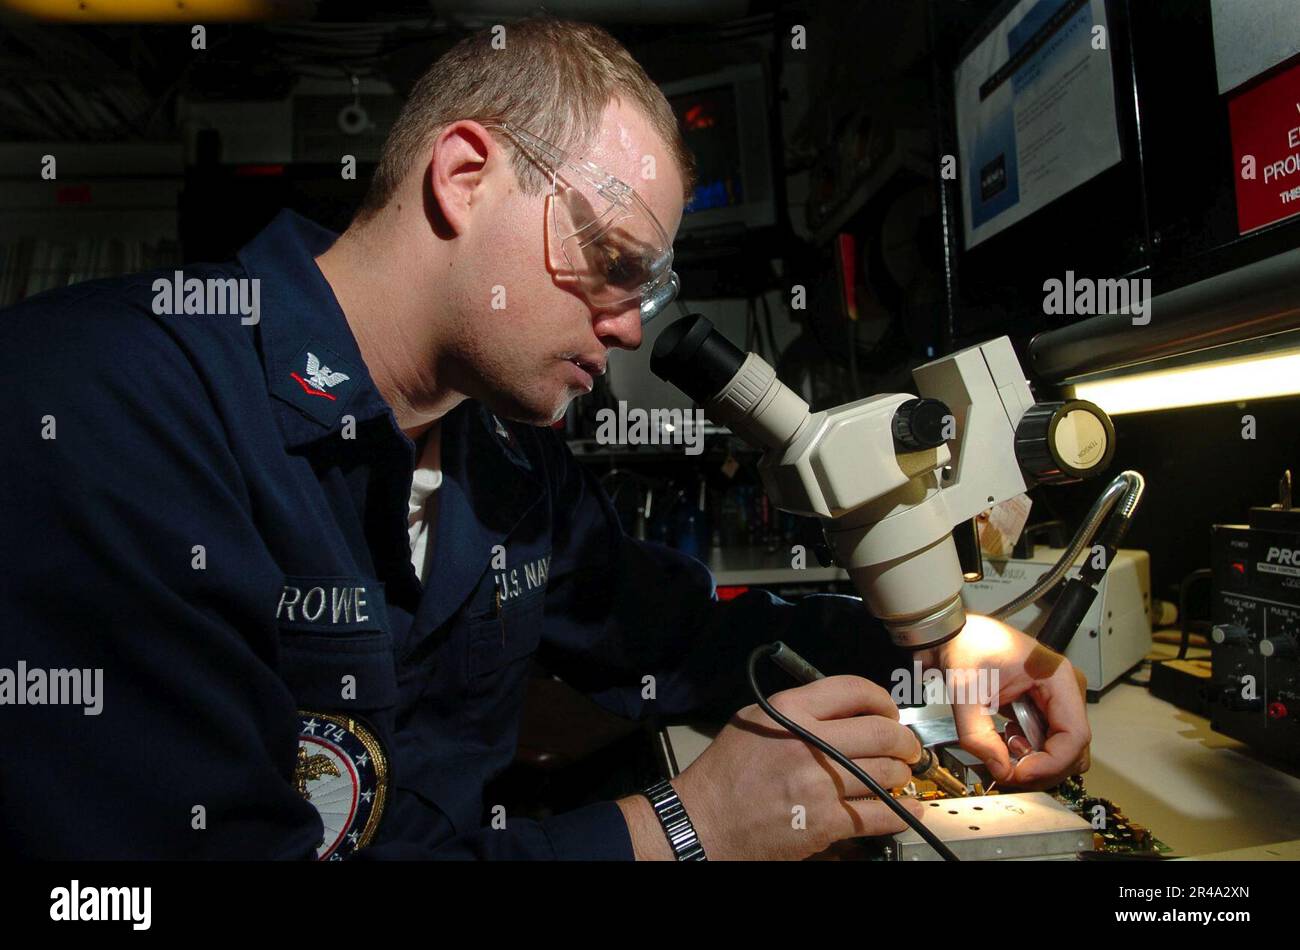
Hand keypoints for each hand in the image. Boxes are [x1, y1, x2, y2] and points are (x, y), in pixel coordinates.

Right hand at [654, 675, 925, 859]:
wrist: (705, 820)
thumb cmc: (726, 771)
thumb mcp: (754, 718)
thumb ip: (799, 707)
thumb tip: (847, 708)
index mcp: (791, 711)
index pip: (854, 690)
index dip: (883, 700)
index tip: (889, 712)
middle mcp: (810, 743)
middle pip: (881, 732)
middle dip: (905, 740)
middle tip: (908, 747)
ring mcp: (820, 785)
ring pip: (886, 773)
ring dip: (902, 775)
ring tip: (900, 776)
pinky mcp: (824, 823)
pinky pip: (879, 816)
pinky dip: (901, 813)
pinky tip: (907, 809)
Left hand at [920, 614, 1090, 788]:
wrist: (953, 635)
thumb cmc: (966, 646)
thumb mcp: (966, 691)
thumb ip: (978, 734)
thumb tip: (1000, 770)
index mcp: (1057, 678)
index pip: (1075, 735)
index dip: (1050, 763)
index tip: (1020, 773)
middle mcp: (1065, 690)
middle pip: (1074, 748)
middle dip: (1043, 767)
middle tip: (1009, 769)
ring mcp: (1057, 700)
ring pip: (1062, 750)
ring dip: (1035, 761)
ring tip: (1004, 746)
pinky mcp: (1044, 708)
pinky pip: (1047, 743)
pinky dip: (1029, 752)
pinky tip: (1006, 738)